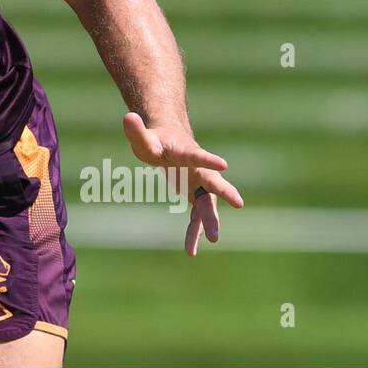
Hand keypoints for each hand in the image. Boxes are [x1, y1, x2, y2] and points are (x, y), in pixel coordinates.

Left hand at [122, 112, 244, 255]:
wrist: (169, 143)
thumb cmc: (156, 140)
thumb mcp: (143, 137)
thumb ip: (137, 130)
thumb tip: (128, 116)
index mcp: (187, 153)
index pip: (198, 156)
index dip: (209, 160)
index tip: (223, 165)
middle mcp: (199, 170)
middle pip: (214, 182)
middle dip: (225, 192)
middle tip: (238, 202)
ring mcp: (200, 185)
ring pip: (208, 205)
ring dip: (211, 222)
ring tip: (214, 240)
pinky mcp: (196, 197)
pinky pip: (197, 217)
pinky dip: (195, 233)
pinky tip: (191, 251)